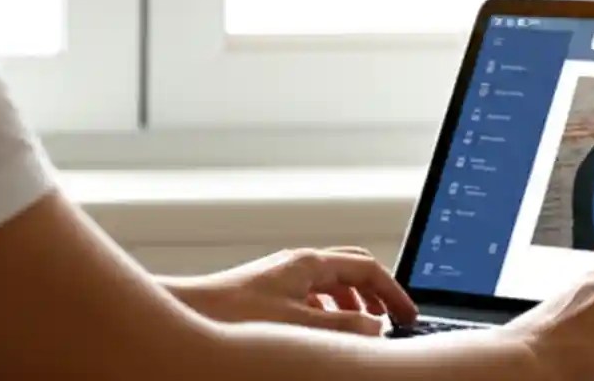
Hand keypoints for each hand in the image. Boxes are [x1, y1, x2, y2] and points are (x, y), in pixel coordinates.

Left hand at [162, 247, 417, 334]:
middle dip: (377, 291)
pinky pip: (312, 294)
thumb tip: (375, 327)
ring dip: (353, 302)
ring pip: (332, 281)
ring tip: (361, 327)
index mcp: (310, 263)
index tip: (407, 315)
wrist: (187, 313)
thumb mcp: (299, 325)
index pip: (368, 268)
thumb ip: (342, 327)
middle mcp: (298, 263)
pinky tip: (323, 331)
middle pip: (353, 267)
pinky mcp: (269, 290)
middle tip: (392, 316)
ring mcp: (283, 275)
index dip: (393, 292)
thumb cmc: (233, 315)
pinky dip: (329, 310)